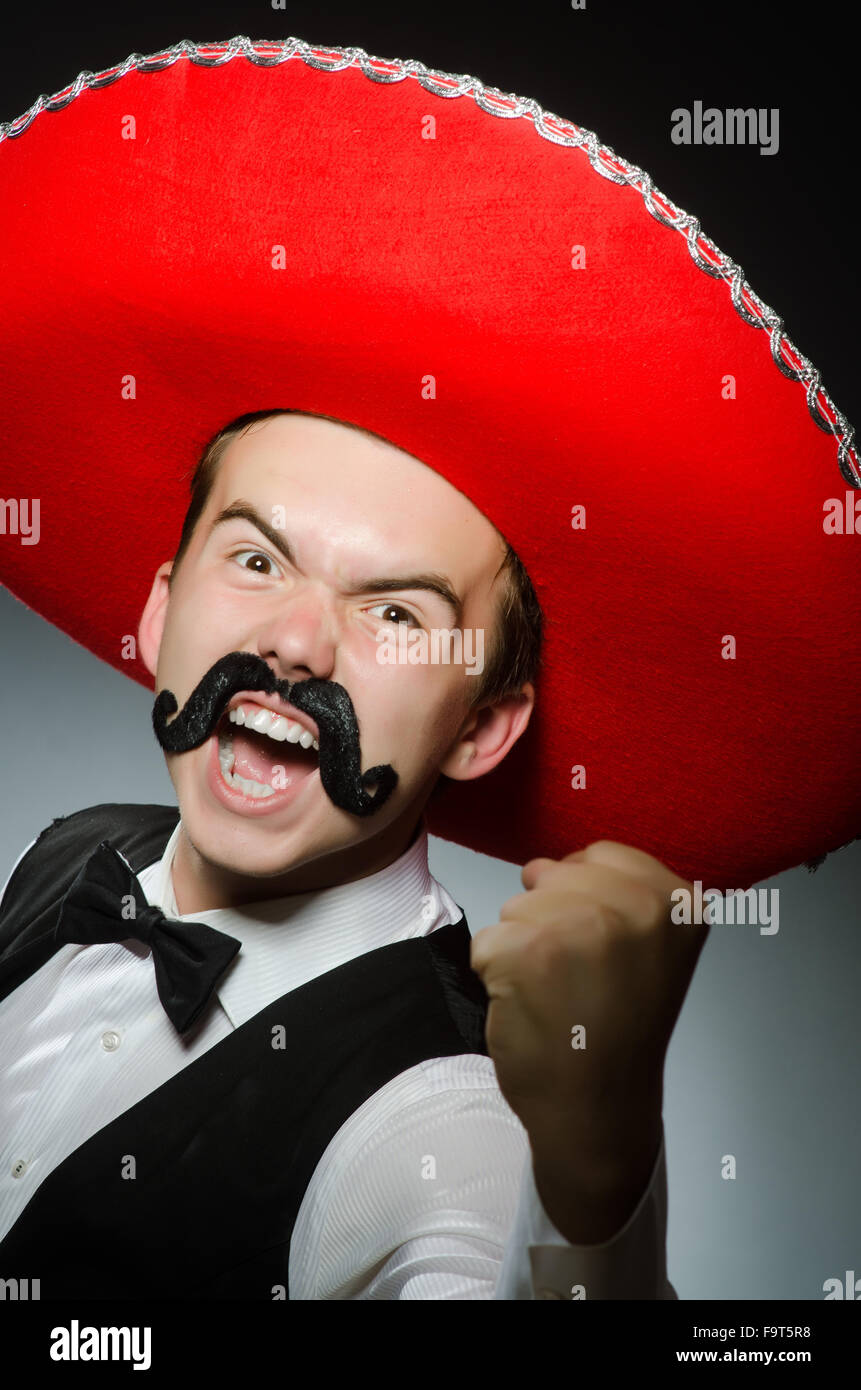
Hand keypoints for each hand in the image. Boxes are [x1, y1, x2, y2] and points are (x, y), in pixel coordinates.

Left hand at [469, 840, 707, 1242]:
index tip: (604, 953)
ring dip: (522, 947)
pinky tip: (530, 1007)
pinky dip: (495, 973)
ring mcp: (580, 926)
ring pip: (517, 906)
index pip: (599, 856)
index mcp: (676, 902)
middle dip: (550, 921)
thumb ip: (613, 893)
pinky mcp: (526, 951)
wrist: (599, 1111)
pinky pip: (487, 940)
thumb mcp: (649, 946)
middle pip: (554, 875)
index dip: (583, 899)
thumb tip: (538, 867)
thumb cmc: (618, 1031)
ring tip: (558, 994)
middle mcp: (635, 907)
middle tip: (578, 980)